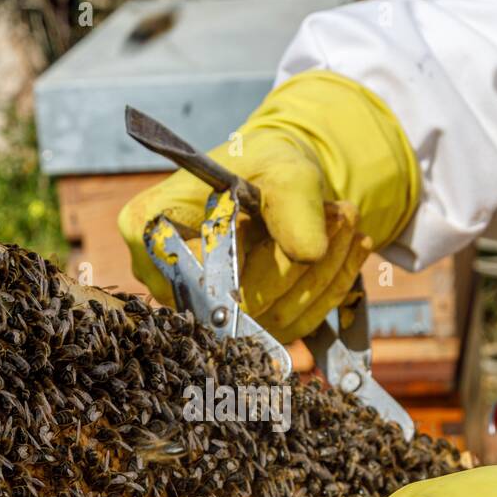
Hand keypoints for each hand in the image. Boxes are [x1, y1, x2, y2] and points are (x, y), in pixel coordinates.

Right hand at [117, 69, 419, 343]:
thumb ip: (293, 202)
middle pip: (240, 300)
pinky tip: (346, 249)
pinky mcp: (239, 329)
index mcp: (149, 230)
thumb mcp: (280, 168)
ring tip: (345, 222)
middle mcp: (165, 280)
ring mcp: (201, 310)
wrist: (271, 183)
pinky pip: (291, 326)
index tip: (302, 235)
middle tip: (344, 214)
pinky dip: (327, 288)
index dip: (255, 261)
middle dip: (302, 261)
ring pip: (272, 319)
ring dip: (324, 273)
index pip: (200, 269)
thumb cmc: (261, 167)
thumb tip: (310, 252)